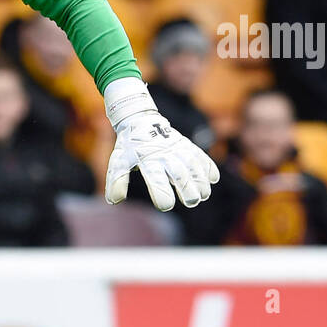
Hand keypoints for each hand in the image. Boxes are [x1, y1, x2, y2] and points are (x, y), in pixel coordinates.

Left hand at [103, 78, 218, 210]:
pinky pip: (201, 157)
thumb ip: (116, 181)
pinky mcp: (188, 146)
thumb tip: (115, 200)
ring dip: (201, 182)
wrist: (140, 120)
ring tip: (202, 195)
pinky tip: (212, 179)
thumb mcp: (118, 161)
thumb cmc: (129, 147)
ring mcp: (178, 149)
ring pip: (194, 166)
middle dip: (188, 189)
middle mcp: (165, 154)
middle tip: (191, 201)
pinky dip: (208, 167)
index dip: (162, 194)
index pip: (156, 179)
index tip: (166, 206)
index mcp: (147, 160)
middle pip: (179, 174)